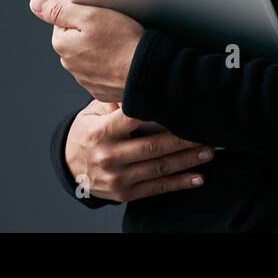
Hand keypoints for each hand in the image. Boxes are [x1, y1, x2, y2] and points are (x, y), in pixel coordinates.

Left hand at [29, 0, 143, 103]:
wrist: (147, 73)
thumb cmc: (123, 43)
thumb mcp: (90, 16)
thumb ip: (58, 10)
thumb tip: (35, 4)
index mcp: (62, 44)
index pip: (63, 19)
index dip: (82, 11)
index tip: (98, 13)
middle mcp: (69, 64)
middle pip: (75, 36)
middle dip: (90, 30)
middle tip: (111, 27)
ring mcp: (84, 78)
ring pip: (88, 53)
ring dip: (99, 47)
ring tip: (118, 43)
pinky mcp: (100, 87)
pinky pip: (100, 69)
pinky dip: (108, 62)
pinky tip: (121, 57)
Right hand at [65, 100, 212, 202]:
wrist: (69, 167)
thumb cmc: (88, 132)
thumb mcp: (91, 112)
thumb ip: (113, 100)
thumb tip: (136, 83)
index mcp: (101, 131)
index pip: (133, 118)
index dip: (159, 112)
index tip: (182, 105)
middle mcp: (109, 156)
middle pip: (153, 146)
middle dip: (183, 139)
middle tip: (206, 130)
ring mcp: (117, 177)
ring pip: (159, 168)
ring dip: (187, 160)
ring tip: (208, 151)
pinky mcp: (125, 193)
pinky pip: (157, 188)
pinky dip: (180, 184)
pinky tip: (198, 178)